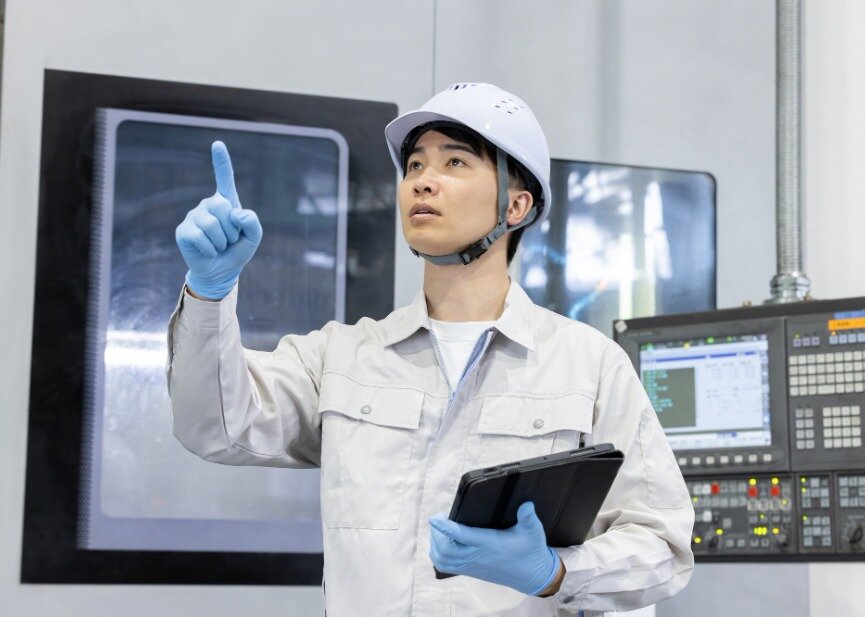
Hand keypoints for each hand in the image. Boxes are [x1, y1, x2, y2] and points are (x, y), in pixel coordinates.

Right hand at [175, 141, 262, 299]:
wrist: (221, 272)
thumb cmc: (236, 252)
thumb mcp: (253, 238)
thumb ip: (253, 223)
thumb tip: (237, 213)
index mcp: (226, 203)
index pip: (224, 179)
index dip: (221, 162)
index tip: (218, 144)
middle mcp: (208, 205)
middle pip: (223, 207)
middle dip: (232, 229)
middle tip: (229, 239)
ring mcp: (194, 216)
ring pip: (213, 225)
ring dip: (222, 241)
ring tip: (219, 245)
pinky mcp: (184, 230)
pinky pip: (200, 236)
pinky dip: (210, 248)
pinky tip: (208, 250)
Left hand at [428, 502, 560, 595]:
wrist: (532, 575)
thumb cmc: (531, 551)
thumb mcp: (533, 531)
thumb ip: (528, 517)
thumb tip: (527, 504)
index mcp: (489, 543)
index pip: (461, 535)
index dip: (445, 527)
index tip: (435, 518)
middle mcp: (477, 556)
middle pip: (446, 549)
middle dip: (437, 534)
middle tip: (440, 519)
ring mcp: (472, 565)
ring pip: (443, 560)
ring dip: (435, 544)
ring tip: (438, 530)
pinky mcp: (471, 571)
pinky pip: (446, 566)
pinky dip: (438, 556)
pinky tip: (440, 544)